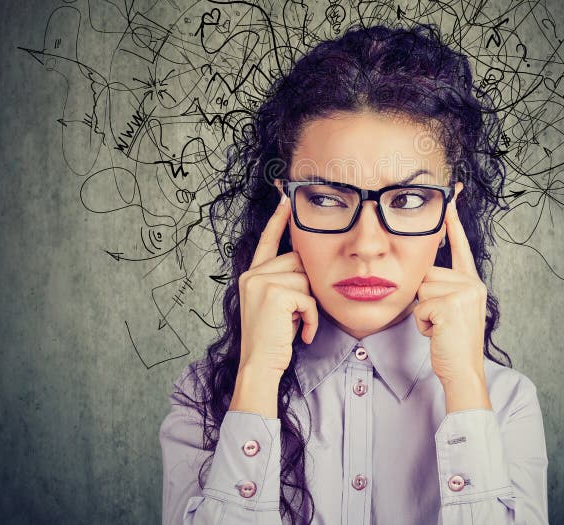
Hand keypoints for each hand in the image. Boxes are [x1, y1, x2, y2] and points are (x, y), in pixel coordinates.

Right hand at [236, 194, 318, 378]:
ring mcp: (260, 282)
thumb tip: (309, 265)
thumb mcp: (279, 305)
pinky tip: (303, 333)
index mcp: (252, 275)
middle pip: (297, 261)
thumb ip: (286, 281)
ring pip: (306, 279)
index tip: (285, 198)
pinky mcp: (274, 294)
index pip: (267, 241)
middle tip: (297, 314)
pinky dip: (312, 317)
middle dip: (306, 286)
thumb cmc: (273, 340)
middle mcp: (252, 275)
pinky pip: (308, 297)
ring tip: (298, 324)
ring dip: (310, 305)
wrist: (259, 366)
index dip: (278, 220)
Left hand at [413, 195, 491, 411]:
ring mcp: (464, 294)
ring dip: (422, 312)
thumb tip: (422, 274)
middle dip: (425, 297)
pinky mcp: (450, 306)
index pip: (460, 248)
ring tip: (439, 328)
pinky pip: (420, 306)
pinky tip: (437, 334)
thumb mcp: (451, 310)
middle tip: (440, 321)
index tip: (450, 197)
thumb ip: (443, 288)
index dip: (453, 224)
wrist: (463, 372)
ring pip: (421, 288)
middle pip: (427, 273)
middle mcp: (472, 284)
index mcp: (472, 283)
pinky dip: (422, 323)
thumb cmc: (451, 343)